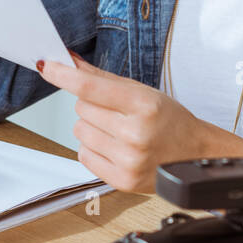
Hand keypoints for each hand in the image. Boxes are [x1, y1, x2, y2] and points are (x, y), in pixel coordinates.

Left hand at [37, 51, 208, 193]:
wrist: (195, 155)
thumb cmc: (170, 121)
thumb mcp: (143, 92)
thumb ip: (103, 77)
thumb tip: (71, 62)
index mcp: (144, 106)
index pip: (91, 87)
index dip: (64, 75)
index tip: (47, 66)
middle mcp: (136, 134)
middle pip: (81, 109)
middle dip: (92, 106)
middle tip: (116, 112)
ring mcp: (128, 160)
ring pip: (79, 132)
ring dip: (92, 128)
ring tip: (118, 132)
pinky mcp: (122, 180)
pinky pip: (83, 155)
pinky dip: (93, 149)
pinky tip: (115, 147)